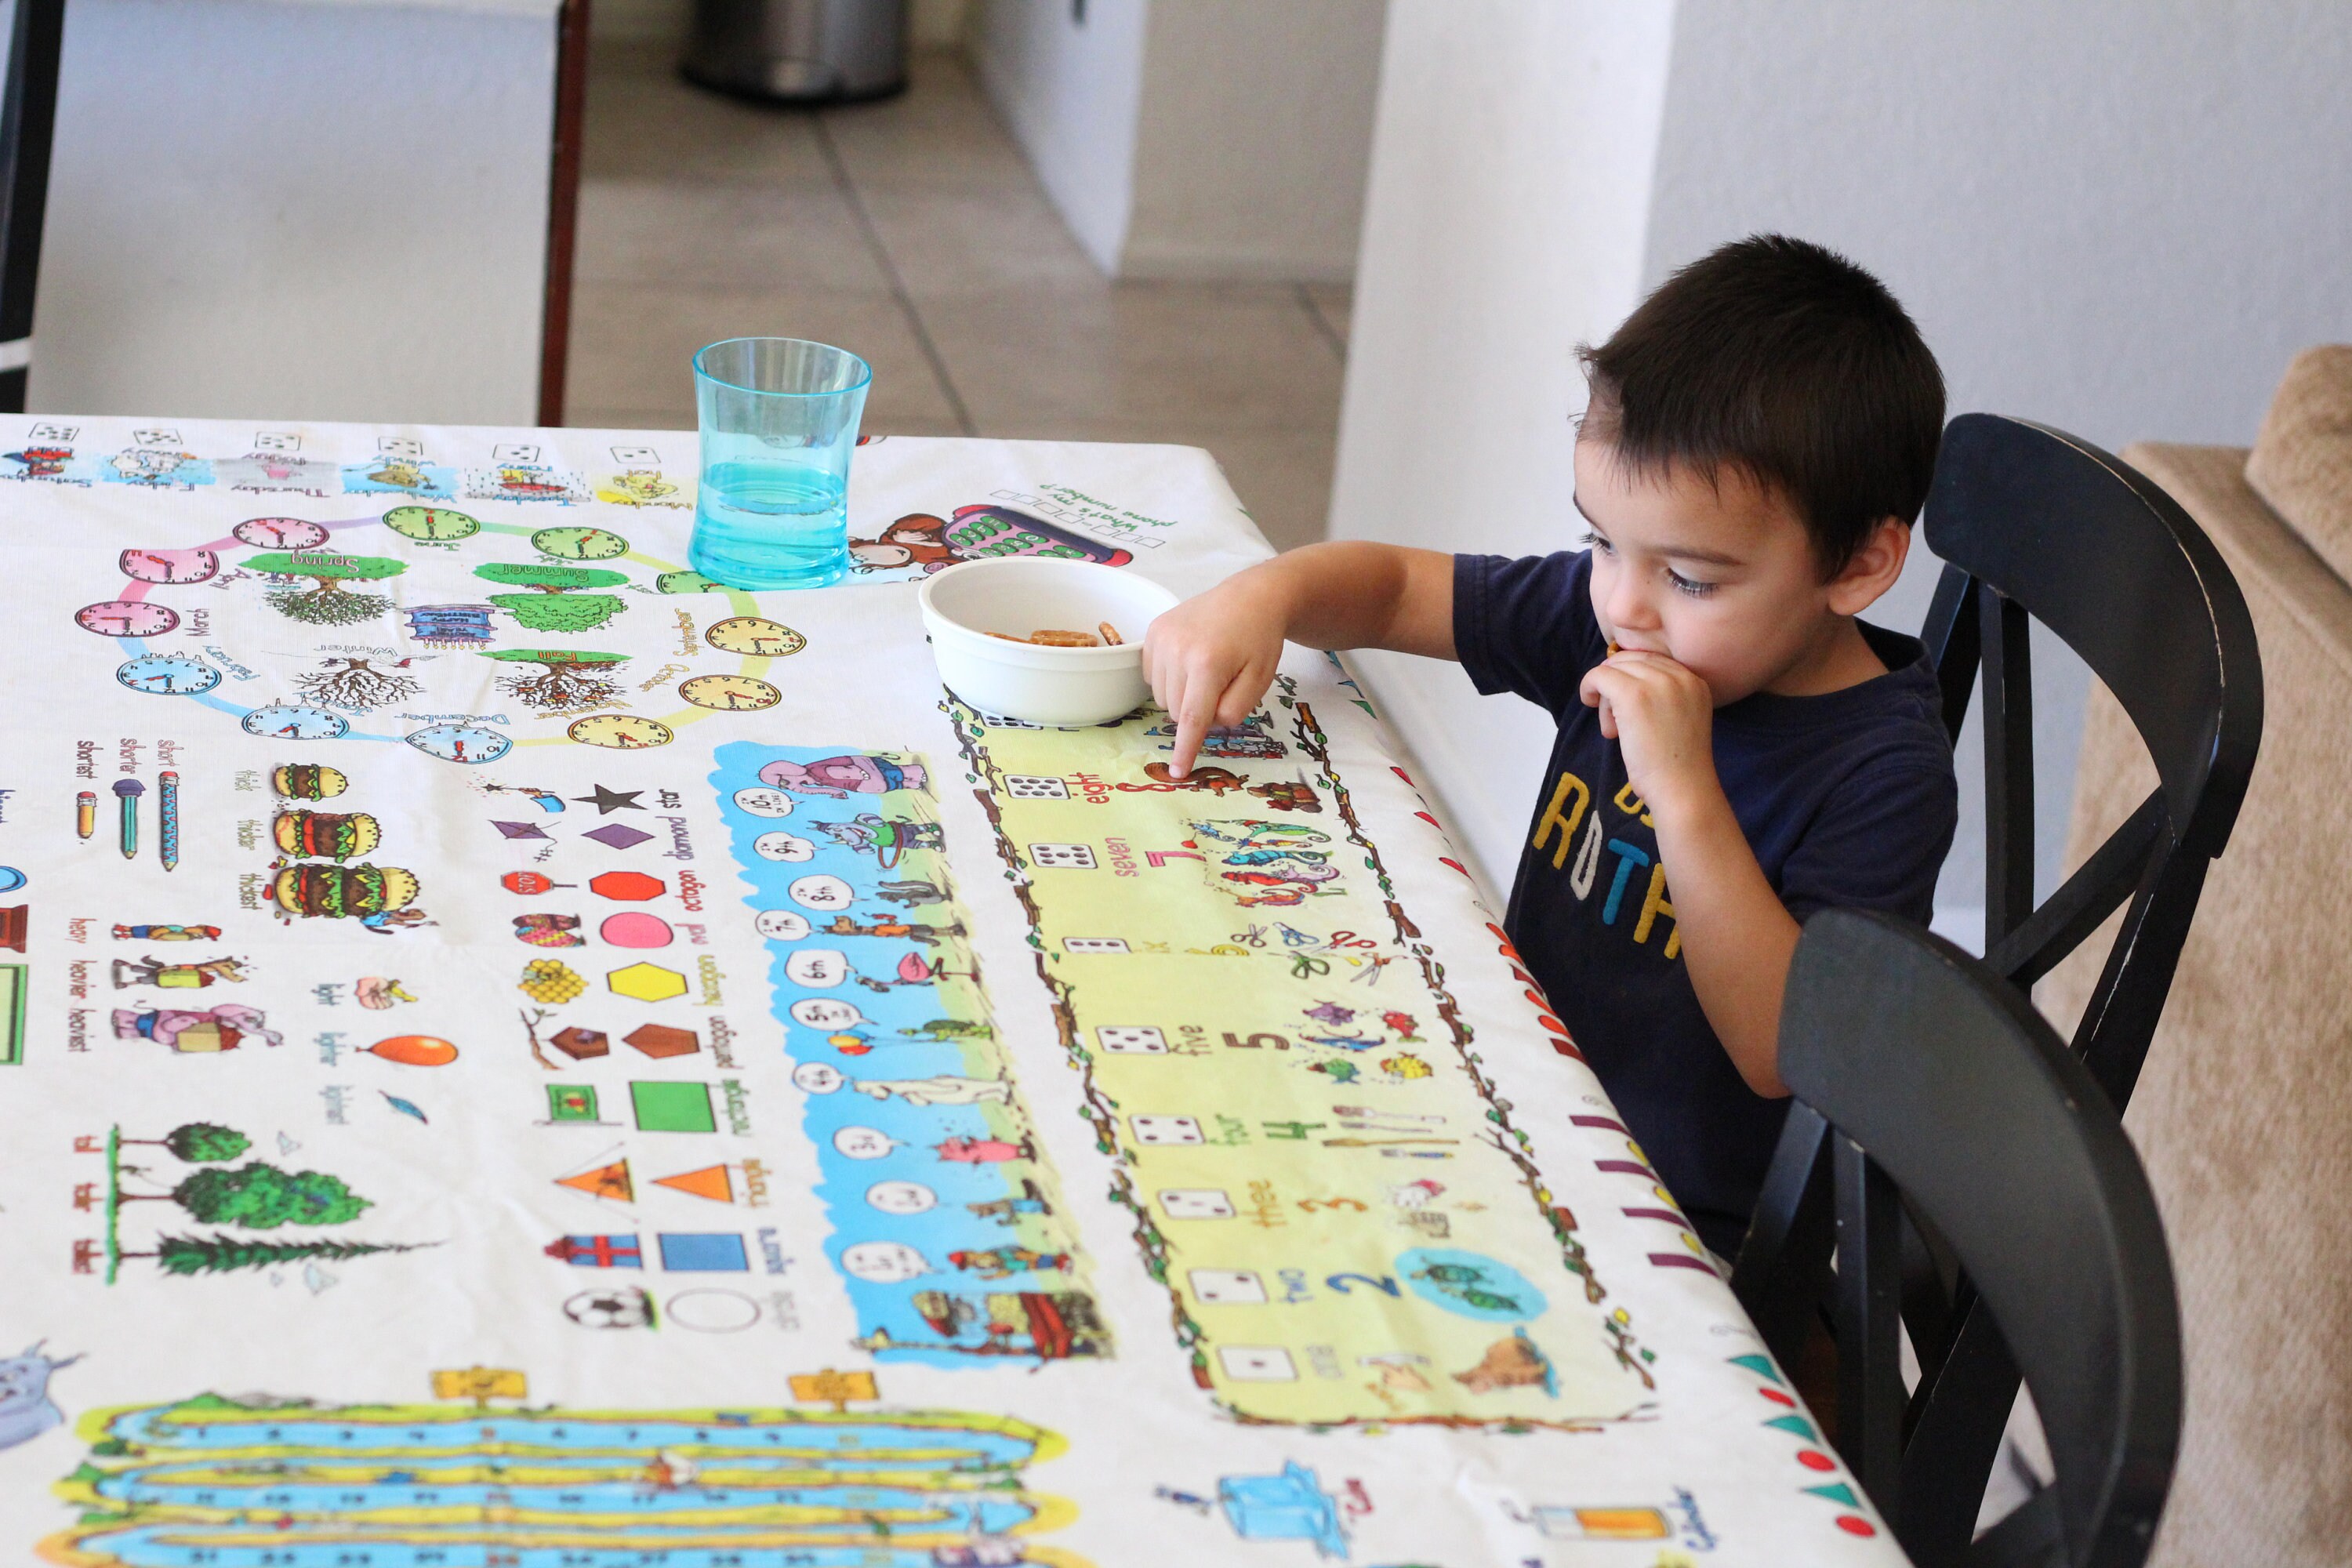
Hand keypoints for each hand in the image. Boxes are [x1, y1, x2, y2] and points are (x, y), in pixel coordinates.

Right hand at [1144, 575, 1288, 776]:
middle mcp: (1178, 649)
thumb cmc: (1259, 640)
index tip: (1178, 773)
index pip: (1193, 718)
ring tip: (1207, 670)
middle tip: (1222, 687)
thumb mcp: (1260, 680)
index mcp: (1209, 663)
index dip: (1185, 749)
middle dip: (1198, 712)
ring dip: (1183, 696)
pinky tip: (1190, 660)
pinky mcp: (1153, 631)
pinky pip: (1153, 677)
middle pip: (1177, 711)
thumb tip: (1206, 724)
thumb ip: (1234, 709)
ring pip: (1163, 697)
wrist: (1249, 596)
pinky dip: (1170, 679)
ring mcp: (1161, 638)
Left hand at [1579, 649, 1717, 810]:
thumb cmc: (1676, 767)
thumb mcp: (1680, 720)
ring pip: (1615, 669)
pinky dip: (1589, 687)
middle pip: (1632, 661)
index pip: (1652, 662)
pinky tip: (1589, 703)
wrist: (1683, 789)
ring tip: (1613, 729)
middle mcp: (1679, 675)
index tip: (1625, 708)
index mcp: (1695, 681)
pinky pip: (1599, 676)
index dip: (1630, 679)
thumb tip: (1620, 683)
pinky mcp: (1632, 694)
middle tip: (1615, 721)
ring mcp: (1656, 682)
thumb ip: (1662, 698)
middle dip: (1617, 686)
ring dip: (1605, 695)